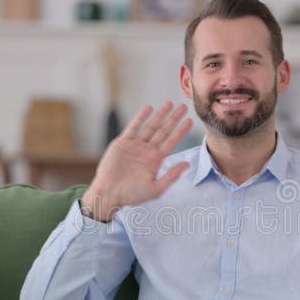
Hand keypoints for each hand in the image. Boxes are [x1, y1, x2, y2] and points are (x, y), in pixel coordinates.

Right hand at [81, 102, 192, 221]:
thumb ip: (172, 176)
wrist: (110, 194)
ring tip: (169, 104)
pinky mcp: (122, 143)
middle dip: (173, 119)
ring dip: (160, 115)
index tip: (190, 121)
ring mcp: (135, 146)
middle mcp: (147, 151)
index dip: (181, 131)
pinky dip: (140, 117)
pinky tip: (148, 108)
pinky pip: (133, 127)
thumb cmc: (132, 195)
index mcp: (156, 160)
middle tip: (183, 107)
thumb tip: (187, 164)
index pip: (172, 142)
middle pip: (163, 131)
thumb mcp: (156, 188)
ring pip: (150, 126)